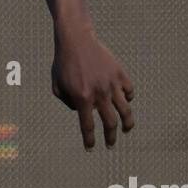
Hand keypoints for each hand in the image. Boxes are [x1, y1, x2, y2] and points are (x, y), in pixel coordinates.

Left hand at [51, 25, 134, 149]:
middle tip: (110, 144)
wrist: (76, 39)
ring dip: (127, 123)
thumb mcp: (57, 85)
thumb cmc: (63, 63)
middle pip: (110, 123)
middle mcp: (99, 93)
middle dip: (110, 137)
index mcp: (82, 98)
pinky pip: (129, 91)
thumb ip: (67, 102)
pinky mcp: (120, 73)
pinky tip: (125, 101)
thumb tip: (80, 111)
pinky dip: (128, 99)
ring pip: (126, 110)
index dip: (89, 140)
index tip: (90, 148)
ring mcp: (111, 83)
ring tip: (126, 129)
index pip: (87, 126)